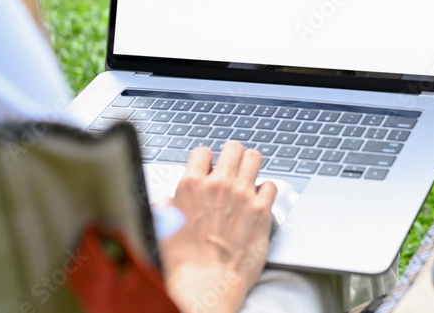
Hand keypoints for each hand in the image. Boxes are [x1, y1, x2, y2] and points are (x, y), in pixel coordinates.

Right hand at [159, 142, 277, 312]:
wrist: (206, 284)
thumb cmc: (184, 262)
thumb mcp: (163, 228)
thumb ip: (167, 207)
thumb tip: (168, 201)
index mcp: (191, 185)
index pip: (203, 151)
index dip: (207, 160)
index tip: (210, 169)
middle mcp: (218, 185)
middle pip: (233, 148)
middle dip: (233, 156)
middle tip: (233, 168)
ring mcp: (242, 195)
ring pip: (254, 157)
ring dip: (252, 166)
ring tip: (249, 177)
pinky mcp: (261, 210)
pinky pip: (271, 185)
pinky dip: (266, 191)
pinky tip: (259, 201)